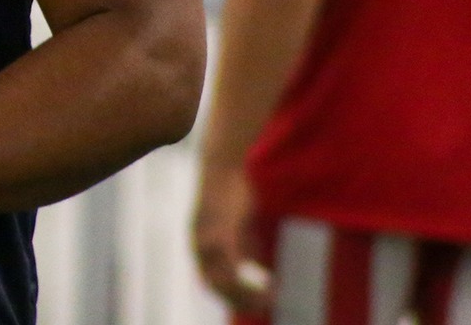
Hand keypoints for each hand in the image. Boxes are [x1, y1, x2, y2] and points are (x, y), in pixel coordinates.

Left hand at [192, 163, 270, 315]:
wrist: (223, 165)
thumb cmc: (232, 193)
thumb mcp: (241, 227)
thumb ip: (248, 248)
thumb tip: (267, 270)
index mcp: (201, 248)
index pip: (212, 282)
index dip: (233, 296)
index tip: (257, 304)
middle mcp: (199, 247)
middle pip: (214, 286)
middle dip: (241, 300)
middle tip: (265, 306)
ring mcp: (206, 241)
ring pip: (222, 281)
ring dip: (247, 294)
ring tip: (271, 298)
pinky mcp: (218, 233)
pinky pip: (230, 265)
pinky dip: (247, 278)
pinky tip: (269, 281)